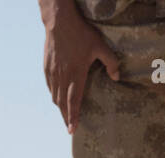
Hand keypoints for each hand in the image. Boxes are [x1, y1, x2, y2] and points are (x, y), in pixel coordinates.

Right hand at [40, 0, 119, 133]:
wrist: (59, 20)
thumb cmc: (81, 33)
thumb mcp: (101, 46)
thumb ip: (111, 63)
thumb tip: (117, 77)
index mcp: (76, 74)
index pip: (74, 101)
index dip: (73, 117)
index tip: (72, 130)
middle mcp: (62, 76)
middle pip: (62, 103)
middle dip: (66, 117)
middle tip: (69, 128)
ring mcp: (53, 71)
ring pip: (54, 95)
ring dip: (60, 107)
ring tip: (65, 116)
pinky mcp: (47, 66)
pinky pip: (50, 85)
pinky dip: (53, 94)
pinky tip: (57, 98)